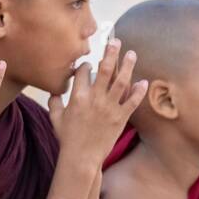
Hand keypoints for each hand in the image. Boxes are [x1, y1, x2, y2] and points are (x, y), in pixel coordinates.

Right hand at [48, 39, 146, 168]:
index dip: (85, 64)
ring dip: (127, 66)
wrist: (81, 157)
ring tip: (132, 54)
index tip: (88, 63)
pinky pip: (132, 102)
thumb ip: (55, 102)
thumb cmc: (67, 138)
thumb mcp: (55, 118)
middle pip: (105, 70)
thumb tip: (54, 92)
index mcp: (77, 96)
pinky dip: (139, 92)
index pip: (83, 71)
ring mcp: (109, 108)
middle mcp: (94, 98)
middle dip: (110, 53)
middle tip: (115, 41)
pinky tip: (143, 82)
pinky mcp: (120, 118)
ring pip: (121, 82)